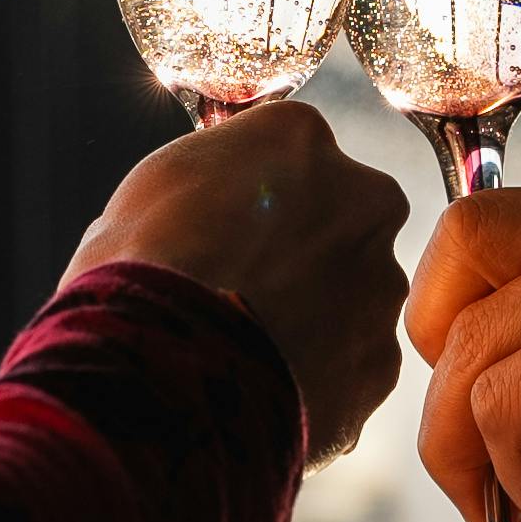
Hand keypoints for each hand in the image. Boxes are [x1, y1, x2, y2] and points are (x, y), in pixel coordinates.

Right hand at [71, 101, 410, 462]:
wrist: (164, 369)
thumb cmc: (140, 267)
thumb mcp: (155, 187)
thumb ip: (211, 184)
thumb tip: (205, 211)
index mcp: (298, 137)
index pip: (292, 155)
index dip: (256, 200)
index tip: (228, 232)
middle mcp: (363, 197)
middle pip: (342, 219)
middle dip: (307, 252)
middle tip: (246, 289)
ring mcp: (380, 282)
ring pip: (355, 295)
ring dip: (317, 316)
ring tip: (248, 347)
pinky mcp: (380, 360)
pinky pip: (351, 364)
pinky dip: (318, 374)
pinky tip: (265, 385)